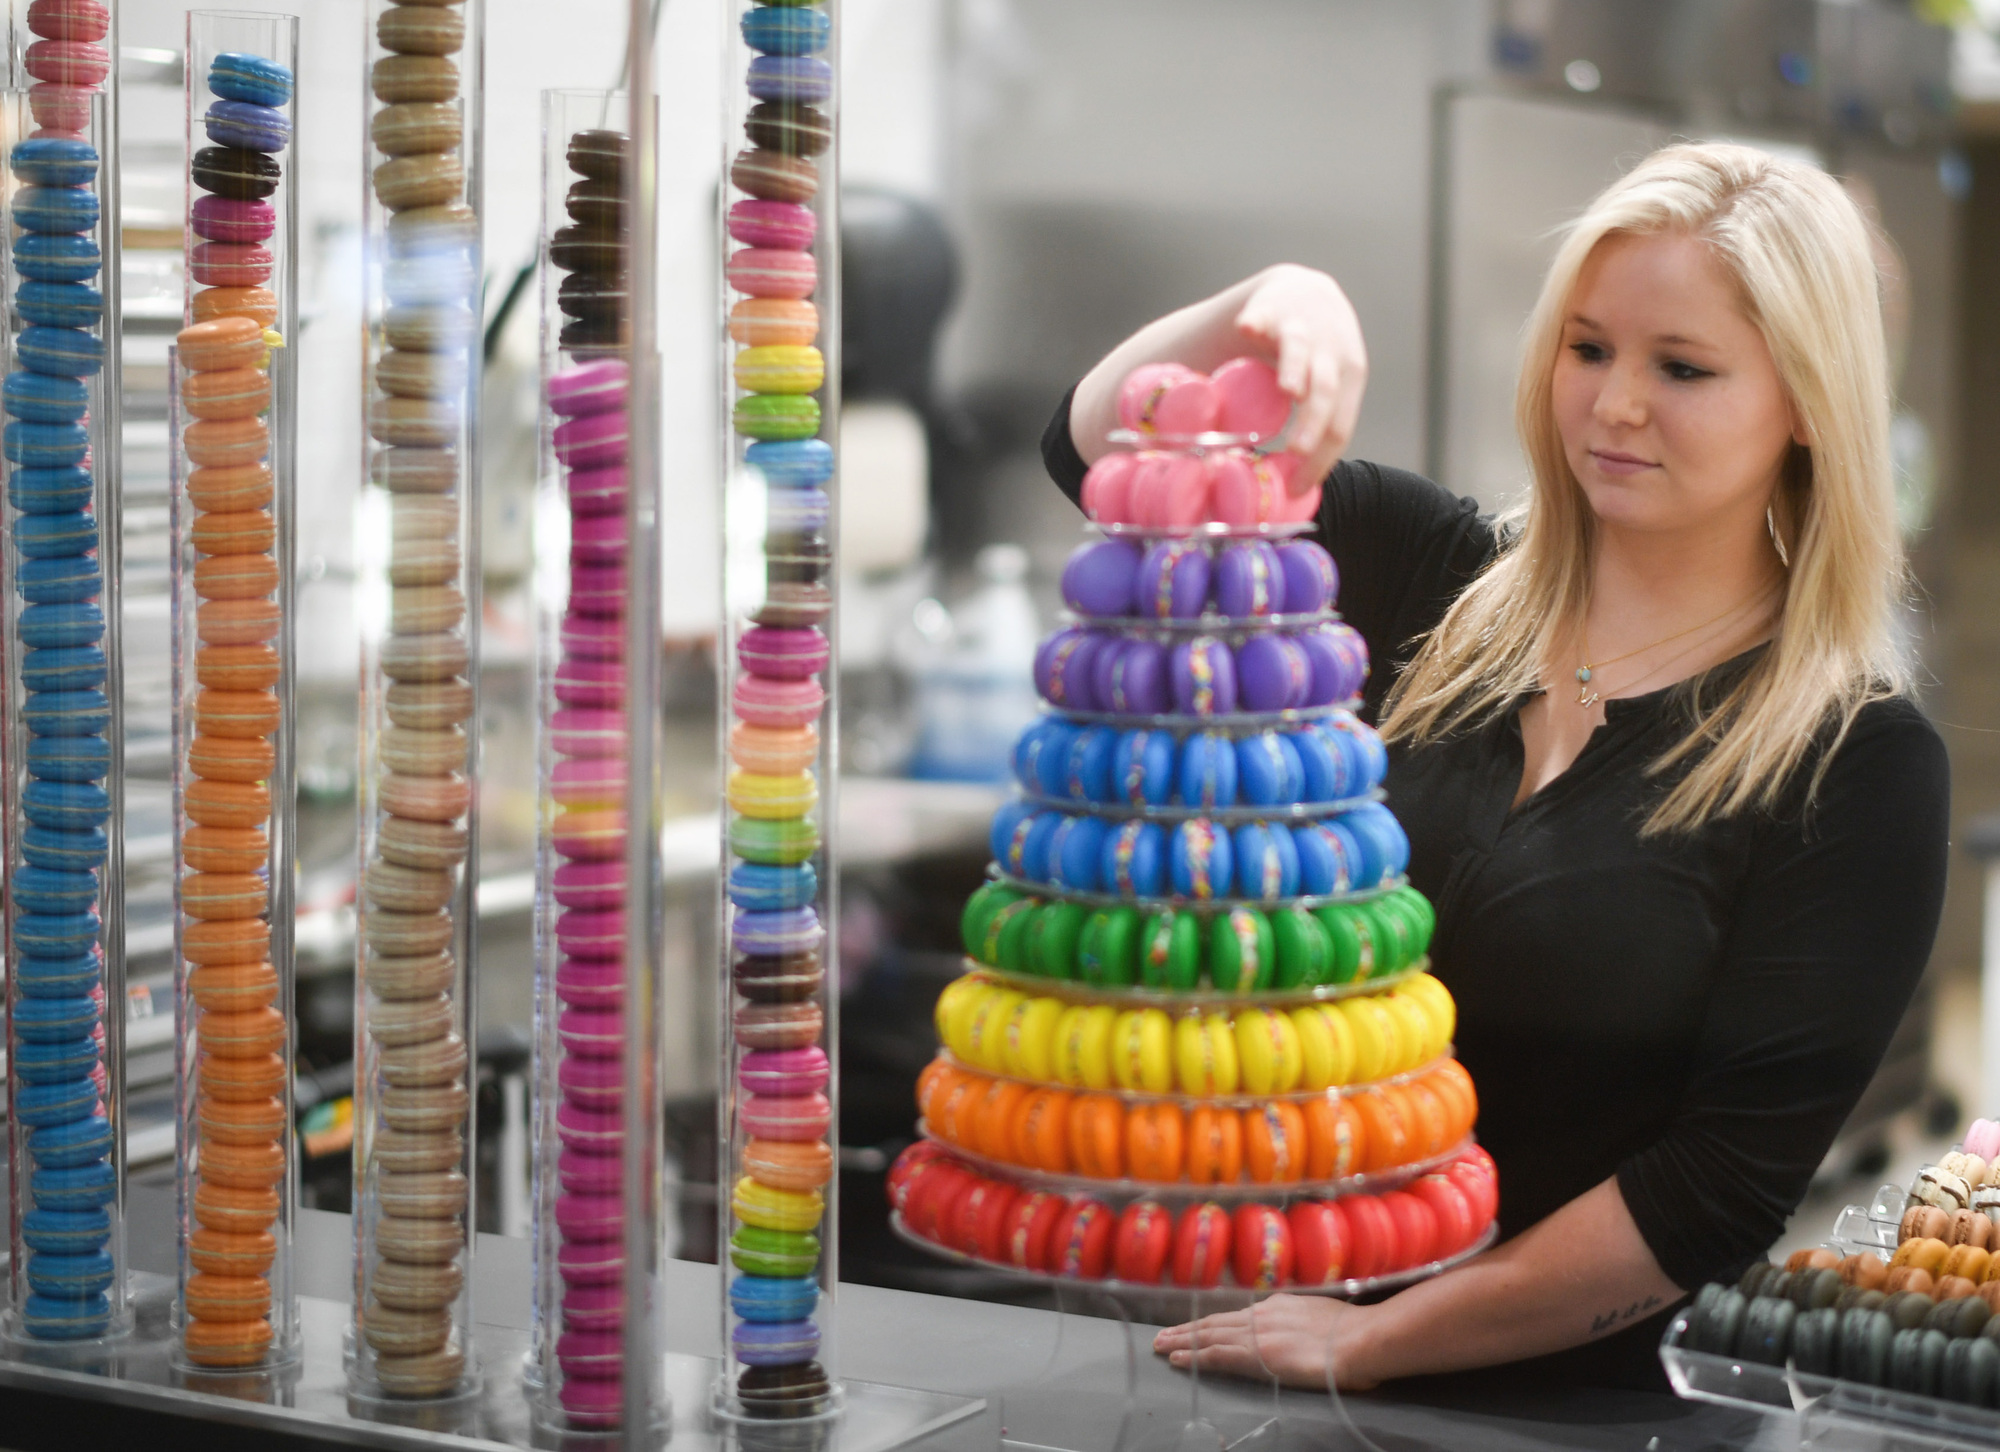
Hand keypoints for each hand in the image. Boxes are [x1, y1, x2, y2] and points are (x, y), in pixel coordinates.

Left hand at [1152, 1294, 1380, 1391]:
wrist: (1361, 1339)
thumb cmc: (1354, 1332)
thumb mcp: (1320, 1315)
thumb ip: (1301, 1320)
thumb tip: (1297, 1328)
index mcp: (1277, 1306)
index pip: (1235, 1316)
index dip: (1211, 1322)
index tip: (1194, 1326)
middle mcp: (1261, 1315)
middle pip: (1215, 1322)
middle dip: (1187, 1329)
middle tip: (1162, 1335)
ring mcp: (1256, 1334)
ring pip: (1208, 1336)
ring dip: (1182, 1341)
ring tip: (1160, 1346)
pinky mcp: (1256, 1354)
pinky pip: (1217, 1355)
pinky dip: (1194, 1356)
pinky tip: (1178, 1359)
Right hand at [1232, 265, 1368, 491]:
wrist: (1301, 292)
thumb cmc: (1314, 352)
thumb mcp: (1328, 380)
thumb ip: (1318, 420)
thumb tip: (1299, 486)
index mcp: (1350, 375)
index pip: (1341, 424)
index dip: (1322, 459)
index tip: (1296, 486)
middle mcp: (1331, 348)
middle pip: (1326, 390)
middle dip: (1312, 421)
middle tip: (1295, 451)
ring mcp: (1300, 324)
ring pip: (1300, 348)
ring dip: (1295, 368)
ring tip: (1288, 390)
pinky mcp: (1270, 306)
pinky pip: (1263, 314)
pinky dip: (1257, 321)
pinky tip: (1248, 328)